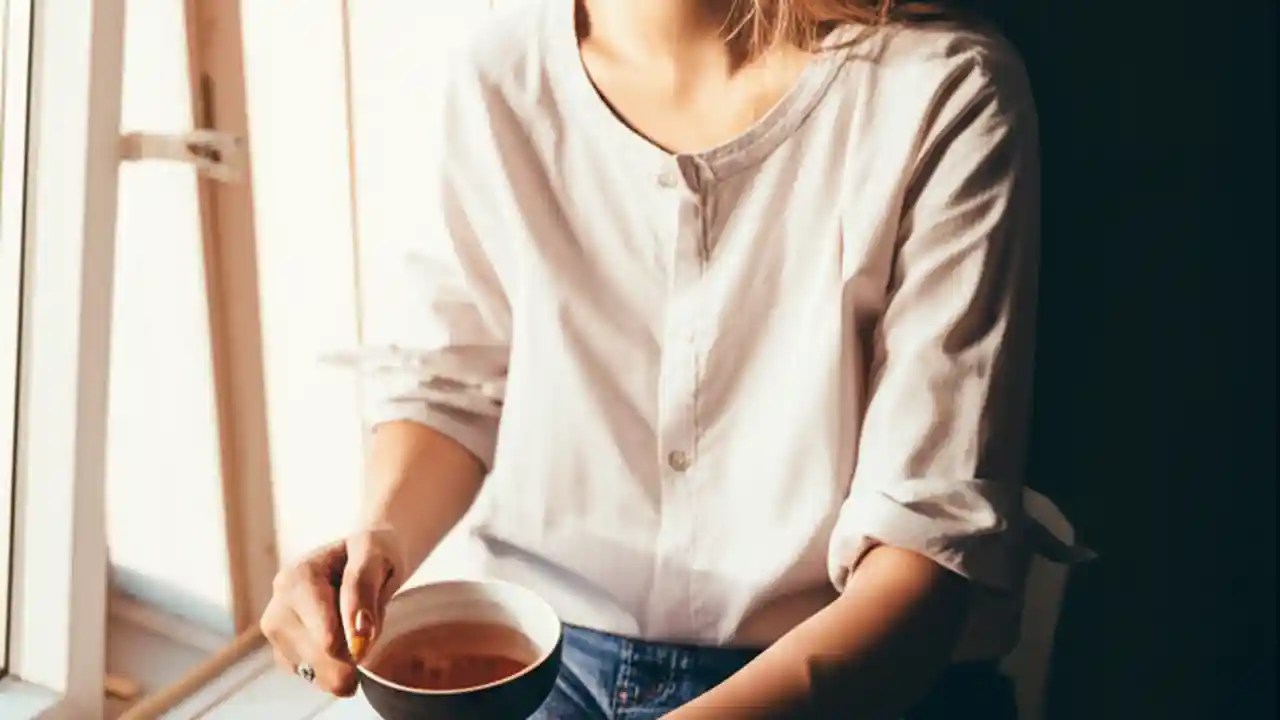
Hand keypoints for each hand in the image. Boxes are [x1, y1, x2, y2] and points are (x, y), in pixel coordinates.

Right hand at [259, 529, 405, 694]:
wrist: (362, 556)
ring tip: (352, 626)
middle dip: (354, 650)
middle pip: (322, 659)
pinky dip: (336, 667)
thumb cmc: (372, 554)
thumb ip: (363, 588)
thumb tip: (359, 636)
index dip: (358, 642)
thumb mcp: (376, 556)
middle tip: (366, 622)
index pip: (327, 639)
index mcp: (296, 579)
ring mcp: (276, 633)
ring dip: (347, 659)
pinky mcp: (282, 652)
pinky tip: (341, 638)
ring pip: (318, 673)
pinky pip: (316, 678)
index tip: (372, 628)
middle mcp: (277, 607)